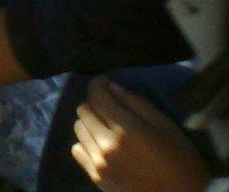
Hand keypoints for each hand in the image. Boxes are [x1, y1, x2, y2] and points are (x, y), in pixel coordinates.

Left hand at [71, 78, 210, 191]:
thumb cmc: (182, 162)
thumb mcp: (167, 127)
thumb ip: (137, 104)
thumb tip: (112, 88)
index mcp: (126, 130)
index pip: (97, 96)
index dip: (98, 84)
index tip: (105, 82)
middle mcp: (106, 146)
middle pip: (83, 110)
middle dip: (95, 103)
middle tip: (110, 107)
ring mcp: (99, 164)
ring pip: (79, 129)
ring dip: (90, 123)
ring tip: (107, 127)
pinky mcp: (97, 178)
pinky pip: (78, 150)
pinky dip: (86, 143)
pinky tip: (102, 146)